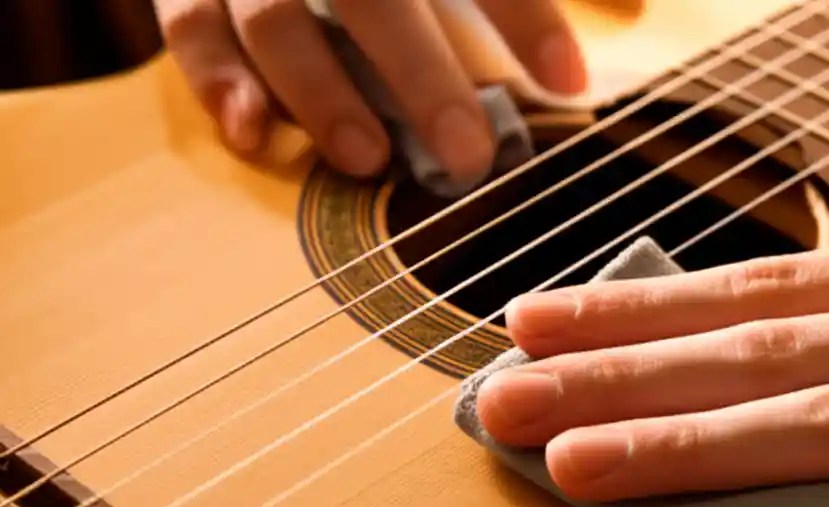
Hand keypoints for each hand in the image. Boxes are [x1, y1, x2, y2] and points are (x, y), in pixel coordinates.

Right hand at [155, 0, 585, 178]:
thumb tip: (632, 2)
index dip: (525, 15)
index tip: (570, 81)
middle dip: (422, 77)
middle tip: (469, 155)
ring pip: (276, 18)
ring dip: (322, 94)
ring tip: (370, 160)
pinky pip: (189, 26)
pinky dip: (217, 80)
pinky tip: (254, 133)